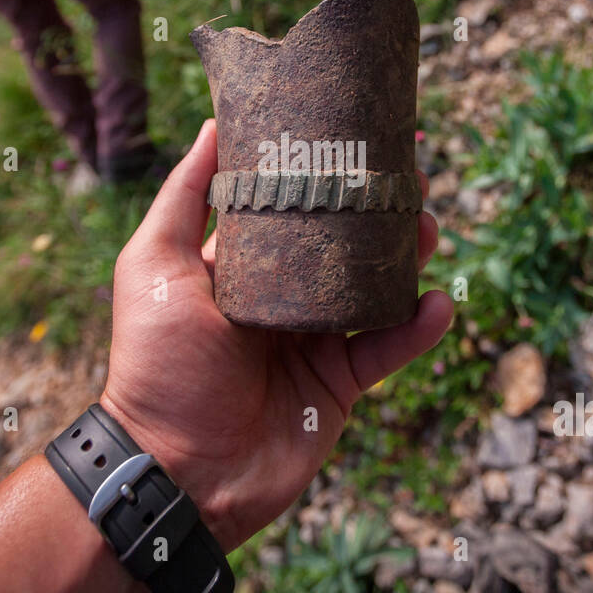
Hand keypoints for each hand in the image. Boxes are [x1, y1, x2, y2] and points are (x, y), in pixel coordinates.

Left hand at [99, 119, 452, 551]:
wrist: (177, 468)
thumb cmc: (156, 363)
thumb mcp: (152, 265)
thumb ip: (184, 197)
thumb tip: (214, 124)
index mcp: (237, 266)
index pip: (288, 205)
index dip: (322, 169)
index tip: (359, 132)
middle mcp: (279, 298)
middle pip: (341, 242)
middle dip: (377, 207)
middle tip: (413, 175)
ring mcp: (311, 341)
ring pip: (372, 287)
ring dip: (406, 255)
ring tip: (429, 226)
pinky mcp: (338, 385)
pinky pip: (386, 348)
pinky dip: (416, 327)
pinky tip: (439, 302)